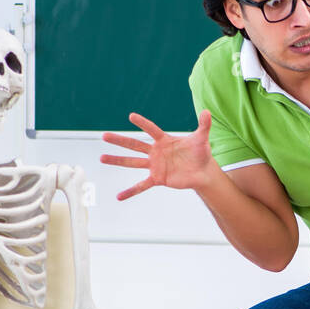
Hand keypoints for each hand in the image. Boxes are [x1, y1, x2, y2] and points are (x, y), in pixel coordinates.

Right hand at [100, 110, 215, 199]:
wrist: (203, 172)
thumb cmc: (201, 153)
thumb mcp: (202, 138)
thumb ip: (203, 125)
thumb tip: (207, 112)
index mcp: (164, 140)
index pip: (151, 130)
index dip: (142, 123)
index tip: (131, 116)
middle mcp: (156, 152)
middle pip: (134, 145)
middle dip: (119, 140)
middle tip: (104, 135)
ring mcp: (155, 165)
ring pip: (132, 162)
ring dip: (117, 160)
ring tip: (102, 158)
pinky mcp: (158, 178)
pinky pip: (142, 186)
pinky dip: (131, 191)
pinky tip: (119, 196)